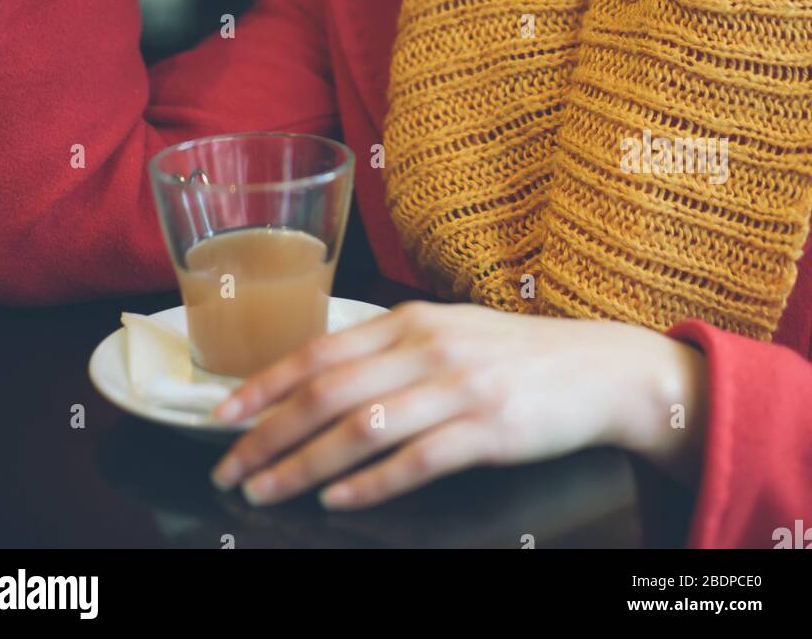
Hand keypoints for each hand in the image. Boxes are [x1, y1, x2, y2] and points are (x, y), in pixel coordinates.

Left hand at [208, 301, 708, 508]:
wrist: (599, 369)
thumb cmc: (514, 355)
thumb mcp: (448, 332)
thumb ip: (390, 348)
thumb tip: (320, 376)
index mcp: (410, 321)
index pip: (319, 352)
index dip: (265, 385)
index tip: (223, 417)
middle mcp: (427, 348)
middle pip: (327, 394)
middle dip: (269, 435)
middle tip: (230, 470)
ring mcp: (458, 388)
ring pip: (361, 430)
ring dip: (304, 466)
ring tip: (267, 492)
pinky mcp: (488, 430)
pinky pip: (416, 461)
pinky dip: (370, 484)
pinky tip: (339, 501)